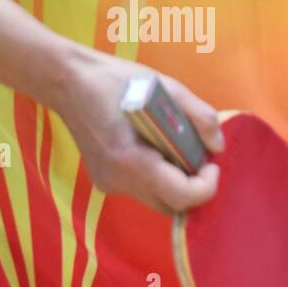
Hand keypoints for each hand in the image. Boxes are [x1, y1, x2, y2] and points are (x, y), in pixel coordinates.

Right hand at [49, 47, 223, 215]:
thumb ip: (200, 117)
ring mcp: (108, 183)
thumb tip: (218, 147)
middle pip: (173, 205)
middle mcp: (118, 180)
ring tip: (175, 148)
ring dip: (176, 183)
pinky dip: (158, 178)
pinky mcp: (104, 182)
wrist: (68, 81)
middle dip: (194, 187)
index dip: (207, 186)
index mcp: (133, 160)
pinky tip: (154, 149)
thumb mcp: (168, 88)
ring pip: (158, 200)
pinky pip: (142, 191)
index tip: (212, 164)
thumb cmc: (118, 81)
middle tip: (198, 156)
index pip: (182, 197)